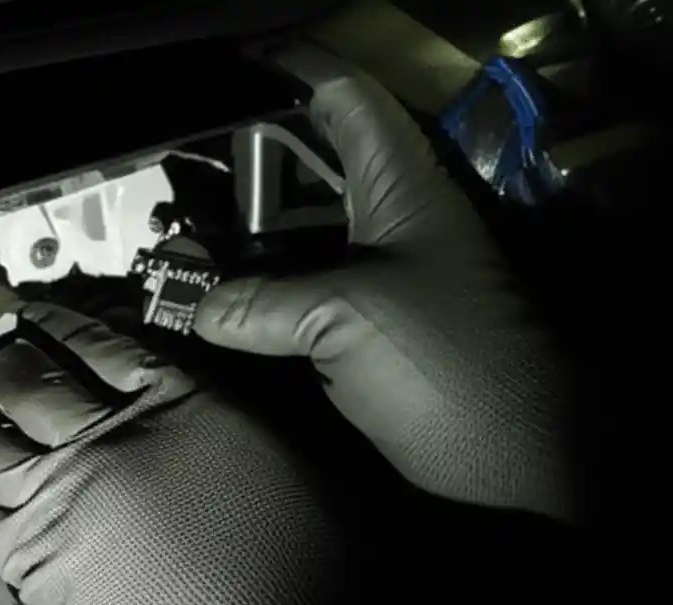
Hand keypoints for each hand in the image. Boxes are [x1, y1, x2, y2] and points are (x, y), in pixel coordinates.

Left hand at [0, 303, 341, 604]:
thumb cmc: (304, 595)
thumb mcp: (299, 472)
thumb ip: (230, 418)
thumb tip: (193, 392)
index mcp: (181, 407)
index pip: (100, 341)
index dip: (62, 323)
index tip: (43, 316)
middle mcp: (109, 443)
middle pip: (28, 381)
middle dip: (15, 365)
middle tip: (16, 365)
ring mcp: (61, 504)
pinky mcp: (33, 567)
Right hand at [195, 48, 576, 522]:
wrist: (508, 462)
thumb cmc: (441, 362)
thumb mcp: (343, 316)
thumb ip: (258, 302)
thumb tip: (192, 309)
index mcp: (400, 189)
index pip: (347, 100)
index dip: (297, 70)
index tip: (237, 66)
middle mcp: (384, 225)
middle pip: (305, 172)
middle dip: (242, 167)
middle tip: (178, 173)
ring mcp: (372, 281)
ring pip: (291, 240)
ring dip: (235, 242)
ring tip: (172, 244)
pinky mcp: (359, 335)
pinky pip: (289, 298)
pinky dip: (246, 297)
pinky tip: (199, 308)